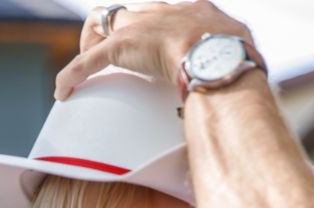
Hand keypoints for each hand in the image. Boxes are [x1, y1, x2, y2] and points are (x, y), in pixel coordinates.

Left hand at [55, 0, 253, 99]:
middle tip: (120, 54)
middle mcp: (165, 11)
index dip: (162, 25)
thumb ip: (243, 55)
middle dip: (122, 30)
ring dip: (93, 42)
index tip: (161, 43)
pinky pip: (87, 61)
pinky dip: (72, 74)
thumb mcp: (247, 52)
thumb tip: (252, 73)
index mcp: (196, 11)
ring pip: (103, 24)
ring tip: (88, 64)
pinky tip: (62, 90)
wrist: (220, 57)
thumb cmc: (239, 60)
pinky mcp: (121, 48)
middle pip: (133, 12)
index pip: (171, 11)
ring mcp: (142, 27)